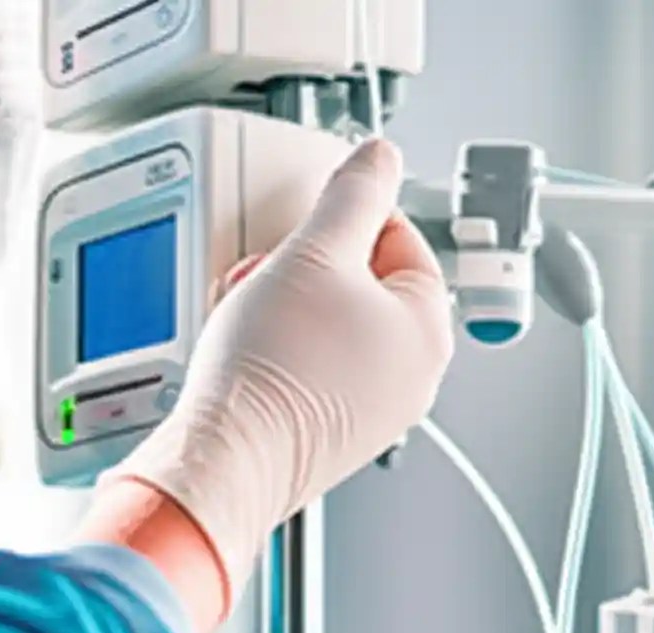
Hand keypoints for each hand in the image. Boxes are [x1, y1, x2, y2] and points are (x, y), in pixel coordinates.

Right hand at [100, 139, 454, 610]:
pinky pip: (309, 365)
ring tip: (249, 311)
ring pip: (329, 324)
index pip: (400, 238)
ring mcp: (369, 409)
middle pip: (361, 283)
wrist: (225, 455)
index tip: (305, 223)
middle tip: (270, 272)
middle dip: (305, 266)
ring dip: (285, 304)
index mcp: (428, 330)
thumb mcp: (312, 253)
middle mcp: (408, 376)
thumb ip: (352, 194)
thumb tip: (379, 156)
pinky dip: (277, 348)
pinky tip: (245, 349)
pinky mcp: (326, 431)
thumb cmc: (272, 369)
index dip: (345, 220)